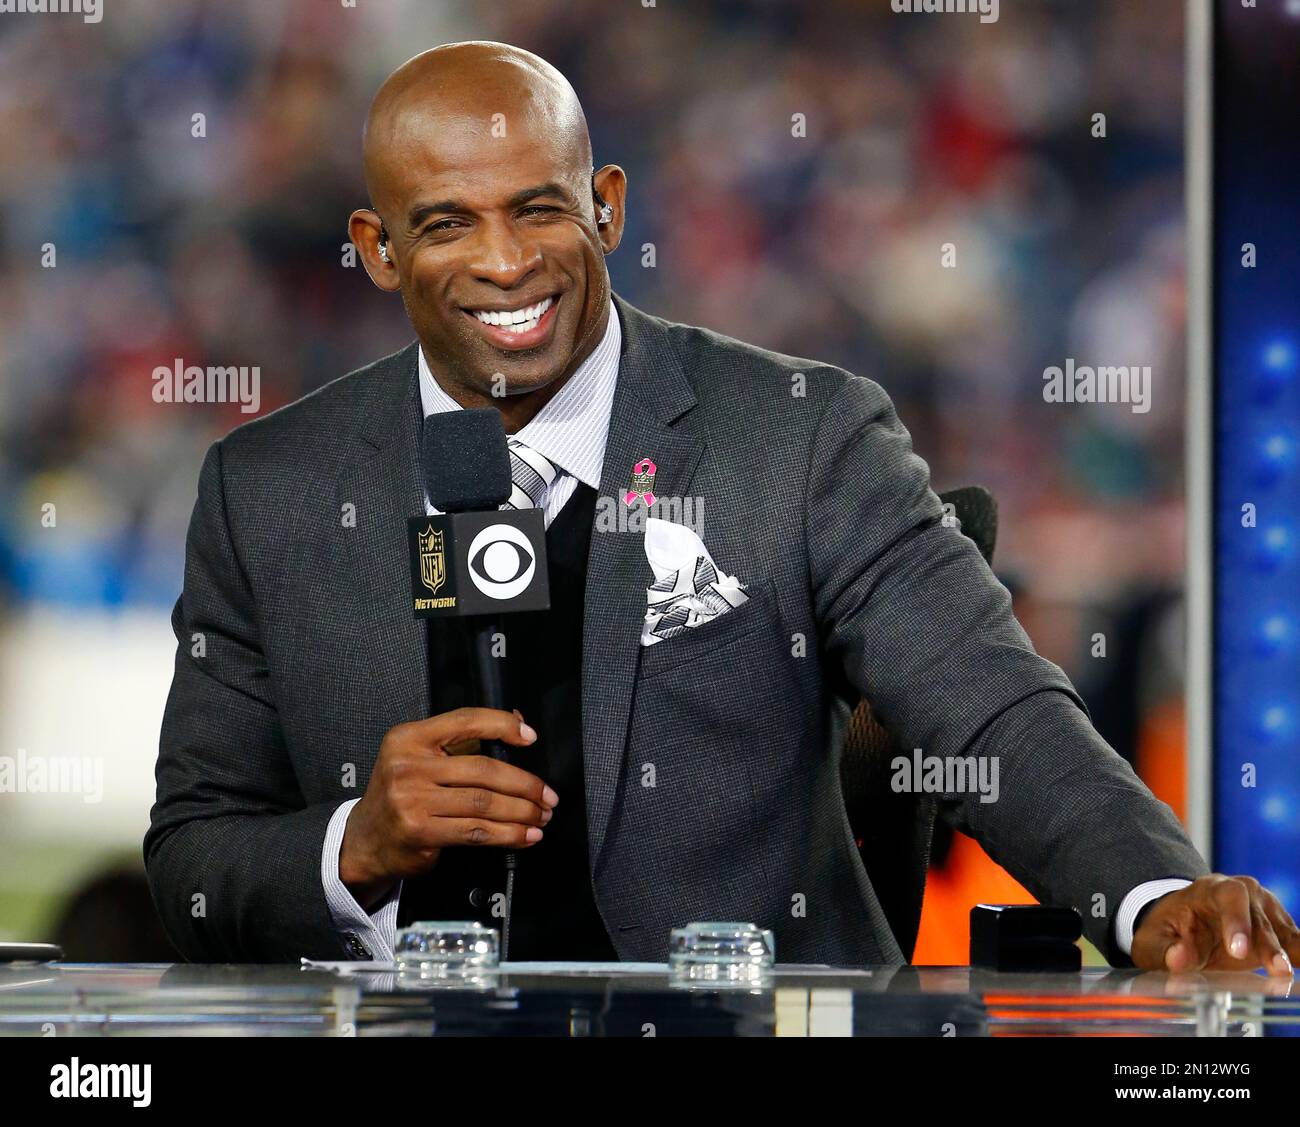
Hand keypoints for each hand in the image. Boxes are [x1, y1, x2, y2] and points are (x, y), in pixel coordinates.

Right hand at [339, 707, 556, 909]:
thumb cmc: (403, 793)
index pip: (465, 720)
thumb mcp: (420, 757)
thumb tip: (517, 722)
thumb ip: (462, 741)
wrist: (366, 839)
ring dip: (521, 812)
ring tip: (541, 817)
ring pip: (484, 803)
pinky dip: (507, 835)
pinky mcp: (420, 832)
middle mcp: (408, 765)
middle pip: (483, 769)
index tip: (530, 737)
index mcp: (410, 737)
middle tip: (547, 795)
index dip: (502, 726)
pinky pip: (475, 831)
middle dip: (525, 784)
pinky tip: (525, 836)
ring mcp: (412, 800)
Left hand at [1131, 874, 1297, 976]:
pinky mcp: (1277, 927)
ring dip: (1288, 952)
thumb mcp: (1156, 940)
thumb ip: (1165, 950)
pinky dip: (1297, 953)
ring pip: (1280, 929)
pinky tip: (1298, 966)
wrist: (1185, 923)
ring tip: (1288, 975)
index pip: (1229, 897)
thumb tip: (1178, 959)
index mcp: (1210, 889)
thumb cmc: (1170, 930)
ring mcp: (1263, 908)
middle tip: (1276, 969)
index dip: (1237, 922)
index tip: (1238, 951)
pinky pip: (1293, 940)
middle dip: (1269, 944)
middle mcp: (1243, 893)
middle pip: (1260, 915)